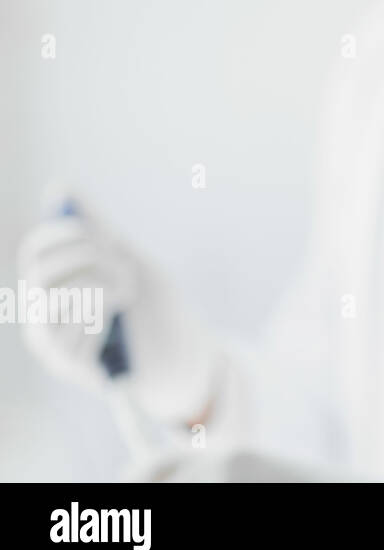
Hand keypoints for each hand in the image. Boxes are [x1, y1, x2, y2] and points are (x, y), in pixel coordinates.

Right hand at [16, 195, 221, 425]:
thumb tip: (60, 186)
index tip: (107, 235)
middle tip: (125, 266)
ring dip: (102, 287)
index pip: (36, 249)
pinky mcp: (64, 364)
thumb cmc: (155, 309)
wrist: (181, 357)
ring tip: (125, 295)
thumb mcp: (129, 260)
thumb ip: (96, 229)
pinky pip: (70, 328)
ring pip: (56, 297)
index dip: (67, 234)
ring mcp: (49, 340)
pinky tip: (113, 330)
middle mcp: (41, 312)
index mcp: (56, 284)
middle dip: (90, 258)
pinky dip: (101, 320)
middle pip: (41, 270)